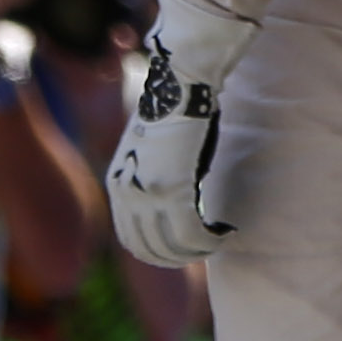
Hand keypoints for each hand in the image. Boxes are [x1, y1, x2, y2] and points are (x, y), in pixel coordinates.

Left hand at [107, 33, 228, 267]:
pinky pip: (191, 233)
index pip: (130, 241)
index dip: (159, 254)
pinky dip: (210, 241)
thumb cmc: (174, 111)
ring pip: (172, 247)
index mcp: (117, 184)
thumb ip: (154, 184)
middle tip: (205, 251)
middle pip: (150, 250)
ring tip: (217, 241)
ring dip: (197, 252)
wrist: (179, 82)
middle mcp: (125, 193)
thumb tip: (175, 211)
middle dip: (179, 258)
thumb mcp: (153, 154)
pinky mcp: (172, 189)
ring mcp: (146, 193)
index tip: (183, 252)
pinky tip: (224, 232)